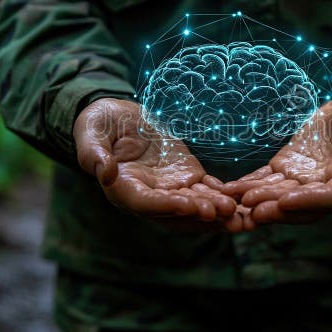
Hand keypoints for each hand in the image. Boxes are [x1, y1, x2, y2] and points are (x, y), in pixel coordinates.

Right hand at [74, 98, 240, 231]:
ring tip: (238, 212)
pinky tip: (241, 198)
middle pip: (176, 213)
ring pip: (195, 204)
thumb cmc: (97, 124)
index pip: (147, 204)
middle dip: (201, 215)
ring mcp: (169, 188)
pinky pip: (206, 190)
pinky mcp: (186, 176)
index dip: (168, 207)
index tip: (190, 205)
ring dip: (217, 210)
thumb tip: (105, 173)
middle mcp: (149, 196)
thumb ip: (93, 154)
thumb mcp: (90, 133)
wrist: (116, 116)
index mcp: (123, 190)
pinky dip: (223, 195)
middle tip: (224, 213)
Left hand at [222, 87, 331, 224]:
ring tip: (233, 199)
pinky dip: (250, 185)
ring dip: (257, 199)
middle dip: (274, 207)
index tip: (286, 202)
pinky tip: (229, 189)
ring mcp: (307, 179)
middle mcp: (328, 188)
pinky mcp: (290, 167)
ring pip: (279, 194)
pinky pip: (268, 179)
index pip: (330, 199)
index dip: (307, 201)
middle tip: (251, 209)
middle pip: (299, 204)